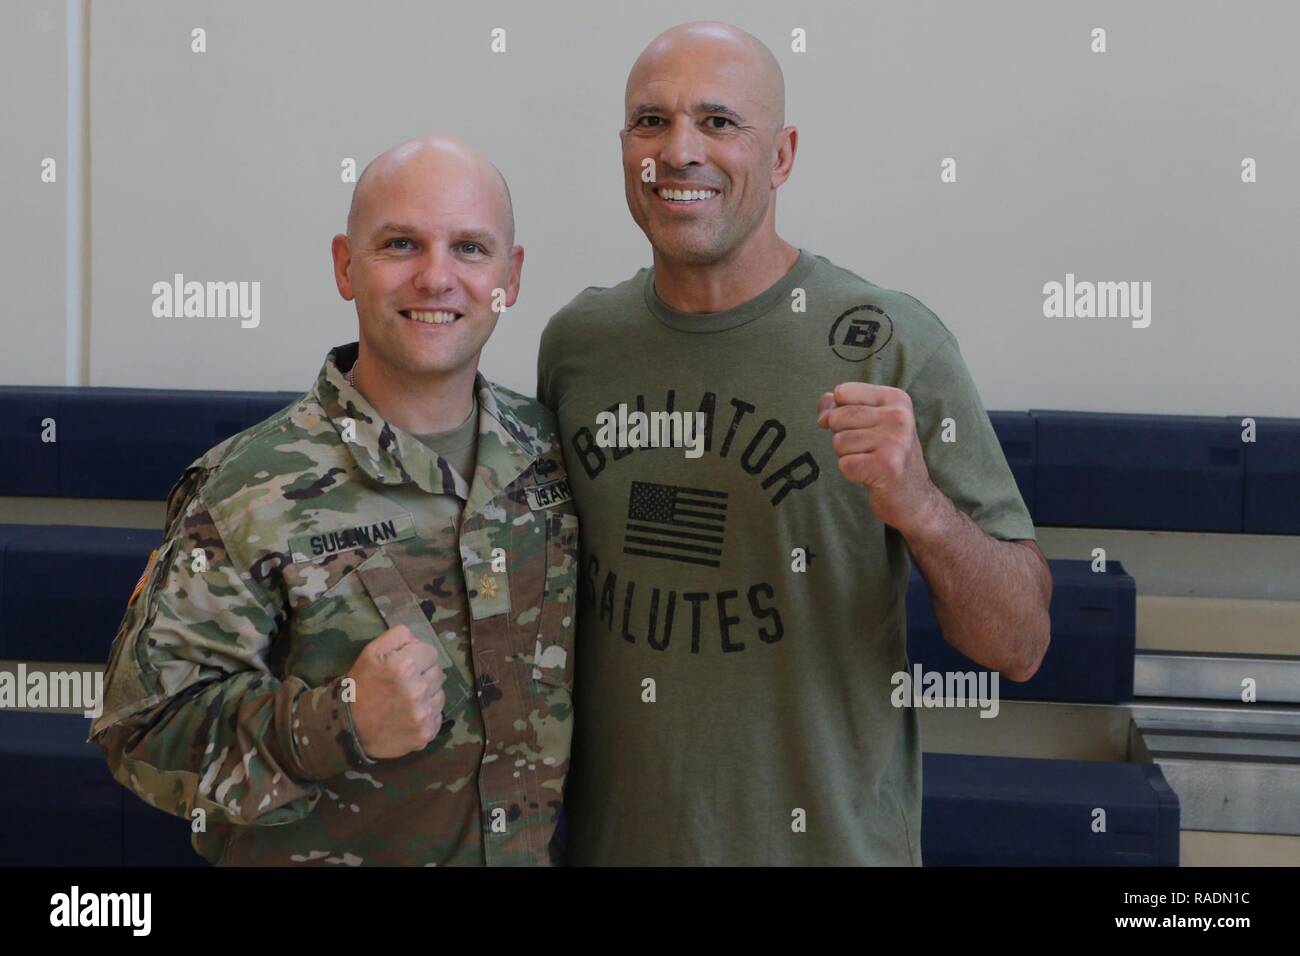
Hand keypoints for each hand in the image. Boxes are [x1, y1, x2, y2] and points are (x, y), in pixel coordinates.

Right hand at [345, 624, 445, 759]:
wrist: (350, 730)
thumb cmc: (360, 687)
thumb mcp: (371, 652)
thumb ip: (398, 636)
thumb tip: (419, 639)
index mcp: (405, 666)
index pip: (431, 651)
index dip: (417, 656)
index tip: (405, 665)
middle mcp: (418, 690)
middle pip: (437, 672)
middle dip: (423, 674)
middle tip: (403, 684)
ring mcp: (424, 714)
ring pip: (440, 693)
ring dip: (427, 694)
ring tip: (406, 700)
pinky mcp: (427, 732)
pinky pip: (437, 714)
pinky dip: (427, 713)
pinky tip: (409, 715)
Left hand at [817, 382, 942, 535]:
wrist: (914, 498)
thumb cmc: (888, 456)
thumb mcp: (871, 423)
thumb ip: (843, 408)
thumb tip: (822, 406)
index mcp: (896, 399)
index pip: (842, 392)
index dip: (839, 412)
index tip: (859, 428)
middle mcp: (898, 416)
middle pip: (836, 417)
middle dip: (843, 437)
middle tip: (868, 450)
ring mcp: (895, 440)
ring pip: (839, 442)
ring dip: (848, 456)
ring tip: (871, 461)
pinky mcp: (886, 465)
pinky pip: (844, 465)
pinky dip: (852, 473)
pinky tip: (871, 475)